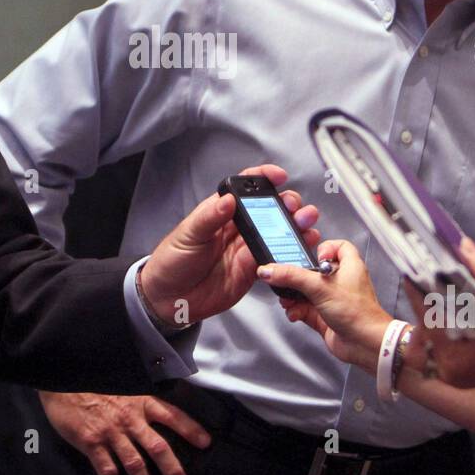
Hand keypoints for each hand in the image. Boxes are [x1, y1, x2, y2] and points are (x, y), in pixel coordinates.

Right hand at [39, 391, 210, 474]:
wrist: (63, 379)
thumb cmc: (93, 383)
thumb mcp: (123, 385)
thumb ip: (139, 402)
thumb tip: (153, 416)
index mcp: (140, 401)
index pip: (172, 415)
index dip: (191, 429)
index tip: (206, 442)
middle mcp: (130, 418)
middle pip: (158, 447)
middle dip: (173, 470)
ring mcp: (111, 432)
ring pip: (135, 463)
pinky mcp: (92, 443)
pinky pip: (107, 470)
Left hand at [140, 164, 319, 324]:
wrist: (168, 298)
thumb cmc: (172, 261)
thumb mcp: (188, 234)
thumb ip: (209, 218)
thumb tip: (228, 200)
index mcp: (221, 212)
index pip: (246, 189)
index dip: (263, 179)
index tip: (278, 176)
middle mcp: (237, 228)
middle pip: (270, 210)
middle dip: (288, 205)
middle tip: (296, 209)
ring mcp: (246, 250)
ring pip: (279, 234)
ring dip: (296, 228)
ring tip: (306, 227)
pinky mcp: (252, 271)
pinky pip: (276, 261)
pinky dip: (291, 256)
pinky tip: (300, 251)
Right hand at [260, 239, 393, 371]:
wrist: (365, 344)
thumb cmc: (358, 313)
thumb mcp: (320, 287)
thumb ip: (292, 277)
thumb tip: (270, 269)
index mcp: (349, 267)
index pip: (339, 247)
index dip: (324, 248)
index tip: (311, 255)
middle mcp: (341, 282)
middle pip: (314, 271)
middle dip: (297, 277)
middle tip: (286, 279)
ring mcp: (333, 300)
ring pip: (306, 292)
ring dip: (293, 296)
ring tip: (286, 299)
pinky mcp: (325, 317)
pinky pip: (304, 309)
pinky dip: (296, 310)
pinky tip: (294, 313)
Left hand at [402, 237, 474, 387]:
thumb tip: (462, 244)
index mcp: (458, 351)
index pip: (426, 313)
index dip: (417, 289)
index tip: (411, 270)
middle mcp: (449, 368)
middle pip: (424, 327)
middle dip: (424, 302)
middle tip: (424, 279)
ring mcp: (452, 376)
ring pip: (428, 340)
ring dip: (431, 317)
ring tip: (436, 296)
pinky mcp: (457, 378)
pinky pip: (438, 351)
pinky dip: (440, 332)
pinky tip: (447, 315)